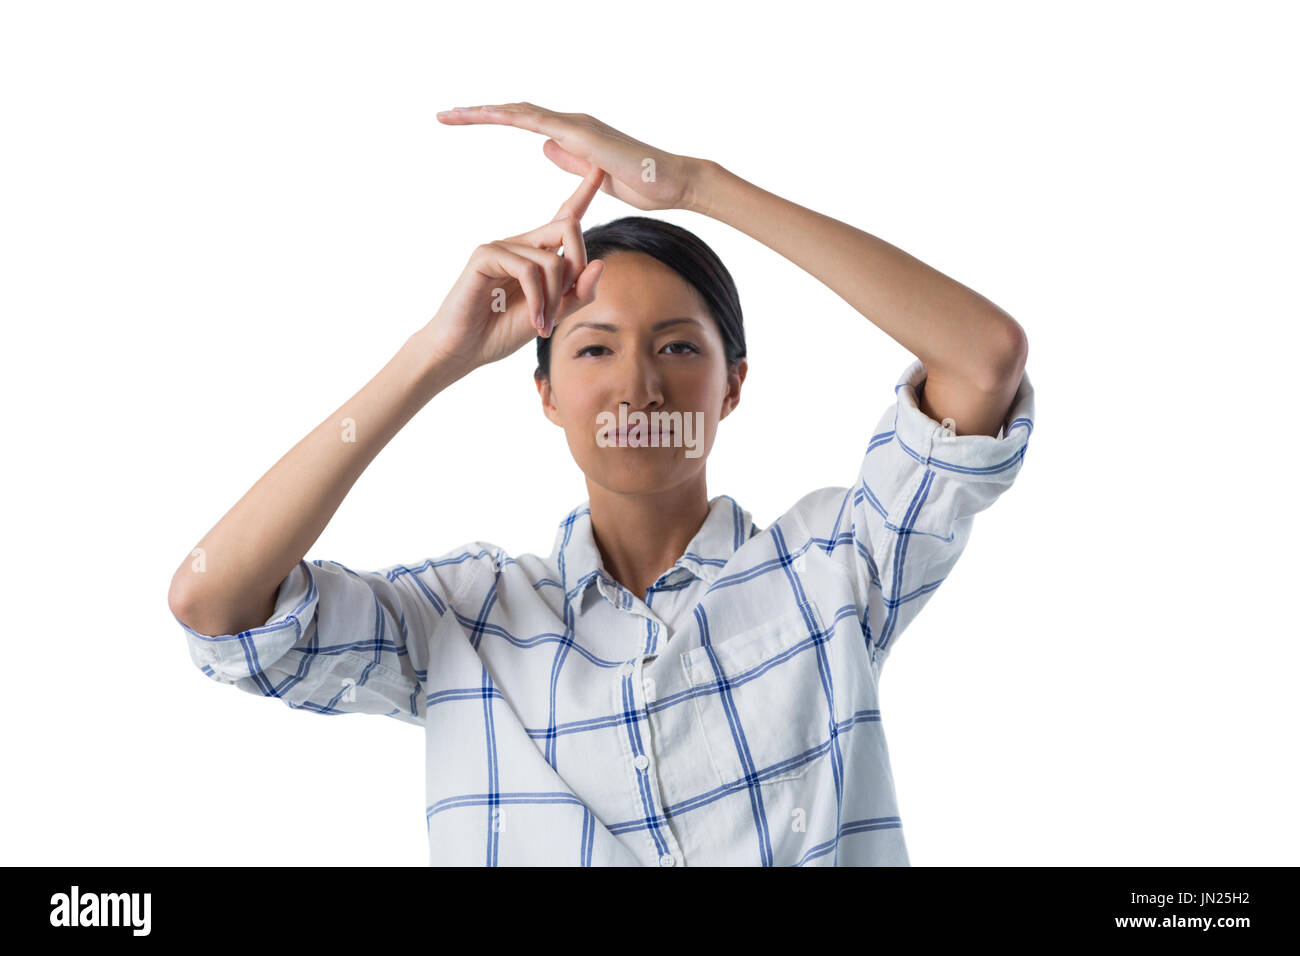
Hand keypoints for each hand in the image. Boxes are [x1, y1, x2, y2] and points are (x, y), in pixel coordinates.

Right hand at [423, 167, 606, 372]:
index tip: (601, 168)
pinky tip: (534, 321)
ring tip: (542, 324)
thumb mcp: (551, 315)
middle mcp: (521, 243)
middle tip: (565, 305)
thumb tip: (601, 263)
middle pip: (568, 227)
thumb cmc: (502, 331)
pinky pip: (529, 270)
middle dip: (578, 267)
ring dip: (554, 299)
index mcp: (537, 253)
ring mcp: (501, 246)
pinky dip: (538, 299)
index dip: (584, 192)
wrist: (463, 350)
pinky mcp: (485, 255)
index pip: (564, 217)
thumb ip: (577, 293)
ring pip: (553, 259)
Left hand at [436, 102, 704, 212]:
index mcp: (572, 134)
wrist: (674, 181)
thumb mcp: (594, 177)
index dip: (493, 120)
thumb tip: (544, 146)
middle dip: (478, 113)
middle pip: (515, 112)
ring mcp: (576, 124)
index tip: (462, 123)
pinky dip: (509, 116)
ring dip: (484, 112)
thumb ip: (570, 160)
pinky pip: (538, 121)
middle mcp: (570, 123)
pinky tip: (485, 115)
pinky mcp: (582, 134)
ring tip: (451, 113)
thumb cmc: (643, 184)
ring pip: (520, 111)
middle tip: (443, 115)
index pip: (524, 122)